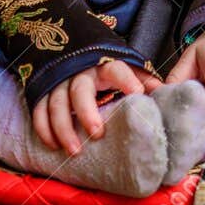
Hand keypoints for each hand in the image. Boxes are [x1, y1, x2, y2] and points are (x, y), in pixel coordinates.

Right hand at [32, 58, 163, 154]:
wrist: (76, 53)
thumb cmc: (108, 71)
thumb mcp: (129, 70)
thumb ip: (145, 81)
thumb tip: (166, 94)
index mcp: (104, 65)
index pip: (116, 70)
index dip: (126, 80)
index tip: (137, 94)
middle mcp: (80, 72)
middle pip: (80, 90)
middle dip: (87, 113)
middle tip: (98, 134)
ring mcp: (59, 81)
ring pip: (56, 103)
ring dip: (63, 128)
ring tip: (75, 151)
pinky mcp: (43, 91)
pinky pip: (38, 110)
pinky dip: (43, 129)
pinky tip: (53, 145)